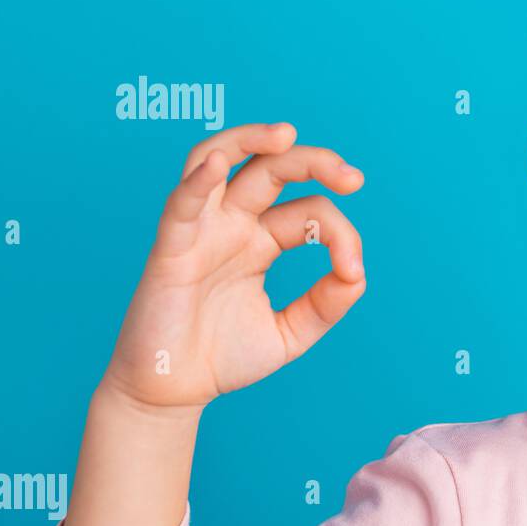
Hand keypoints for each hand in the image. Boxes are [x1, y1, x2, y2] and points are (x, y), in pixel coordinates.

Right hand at [100, 122, 365, 411]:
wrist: (173, 391)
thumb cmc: (222, 357)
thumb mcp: (290, 332)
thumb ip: (325, 303)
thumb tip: (356, 273)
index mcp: (262, 240)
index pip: (309, 213)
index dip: (340, 235)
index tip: (352, 271)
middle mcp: (233, 226)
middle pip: (271, 169)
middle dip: (314, 162)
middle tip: (354, 178)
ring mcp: (201, 232)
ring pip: (219, 162)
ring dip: (250, 140)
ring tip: (286, 134)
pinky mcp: (170, 250)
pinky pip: (180, 205)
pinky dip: (196, 180)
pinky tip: (218, 164)